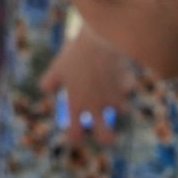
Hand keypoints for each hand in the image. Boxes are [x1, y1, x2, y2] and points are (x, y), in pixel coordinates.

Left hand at [39, 26, 132, 145]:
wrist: (100, 39)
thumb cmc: (75, 54)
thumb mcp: (57, 67)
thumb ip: (49, 81)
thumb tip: (47, 90)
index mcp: (76, 104)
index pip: (76, 133)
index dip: (76, 137)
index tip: (77, 134)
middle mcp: (97, 106)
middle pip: (107, 136)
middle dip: (108, 138)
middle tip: (109, 136)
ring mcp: (114, 97)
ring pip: (123, 110)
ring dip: (120, 106)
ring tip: (116, 96)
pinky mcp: (127, 85)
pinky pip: (130, 87)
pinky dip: (127, 83)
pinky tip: (123, 74)